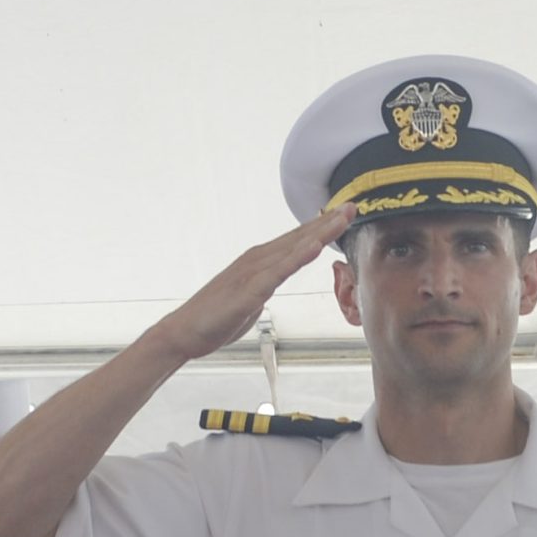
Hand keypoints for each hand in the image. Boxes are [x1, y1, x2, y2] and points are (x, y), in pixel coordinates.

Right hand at [137, 205, 358, 363]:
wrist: (183, 332)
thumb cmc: (214, 318)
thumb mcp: (249, 300)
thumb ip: (262, 288)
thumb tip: (270, 286)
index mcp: (259, 262)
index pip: (296, 240)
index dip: (321, 226)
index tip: (344, 213)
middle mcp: (257, 260)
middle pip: (299, 237)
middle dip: (327, 221)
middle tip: (353, 204)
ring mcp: (253, 274)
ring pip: (293, 249)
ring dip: (319, 232)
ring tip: (342, 217)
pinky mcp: (249, 292)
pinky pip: (278, 272)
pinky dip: (297, 257)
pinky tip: (314, 246)